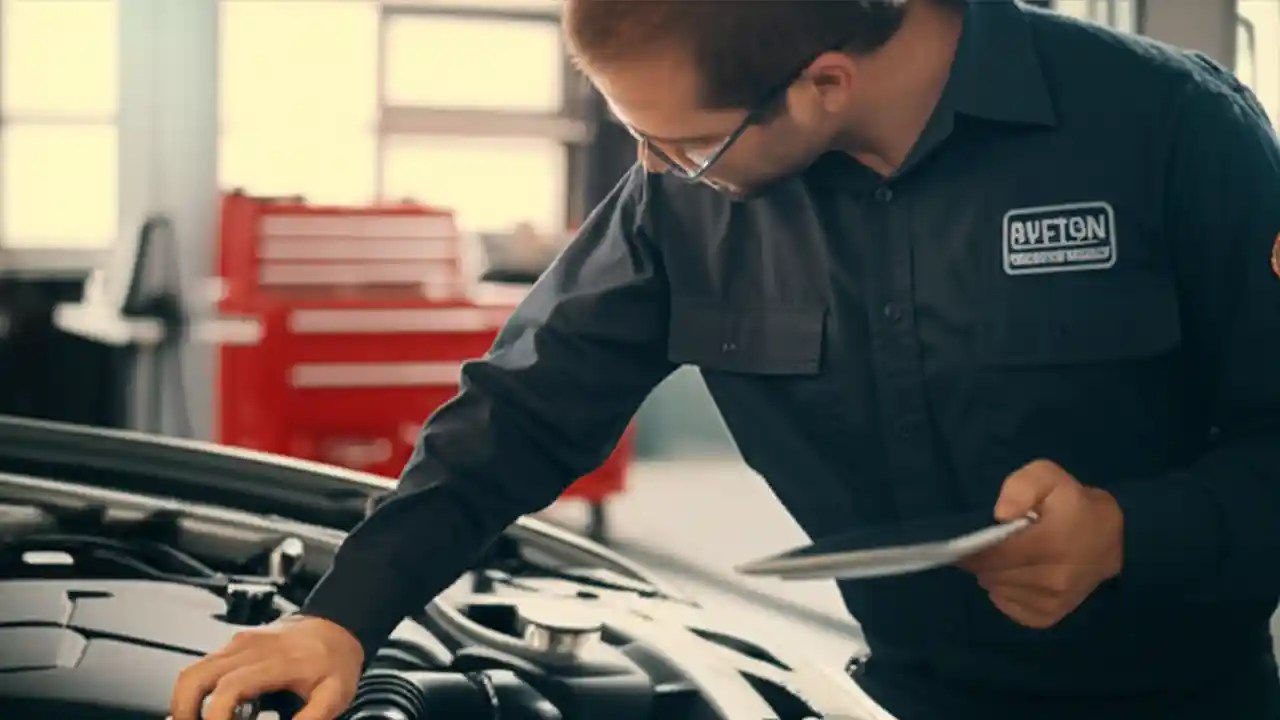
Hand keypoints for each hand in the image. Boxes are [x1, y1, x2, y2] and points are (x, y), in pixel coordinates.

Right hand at [169, 615, 363, 719]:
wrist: (336, 626)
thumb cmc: (335, 660)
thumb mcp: (334, 694)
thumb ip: (311, 719)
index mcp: (276, 660)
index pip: (231, 686)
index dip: (217, 716)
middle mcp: (251, 647)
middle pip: (197, 676)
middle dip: (184, 710)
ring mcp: (239, 643)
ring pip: (193, 670)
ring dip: (185, 701)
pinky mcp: (234, 645)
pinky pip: (203, 667)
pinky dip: (196, 692)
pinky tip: (209, 712)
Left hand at [958, 459, 1124, 628]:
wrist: (1116, 536)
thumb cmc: (1073, 503)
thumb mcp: (1049, 477)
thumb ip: (1021, 487)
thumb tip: (1000, 515)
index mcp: (1048, 544)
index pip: (990, 555)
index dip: (972, 547)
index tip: (971, 537)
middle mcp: (1051, 580)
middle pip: (990, 575)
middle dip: (982, 560)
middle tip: (993, 544)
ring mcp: (1052, 601)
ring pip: (998, 591)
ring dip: (995, 575)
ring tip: (1009, 557)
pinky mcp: (1051, 615)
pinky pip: (1011, 608)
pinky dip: (1006, 593)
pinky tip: (1017, 576)